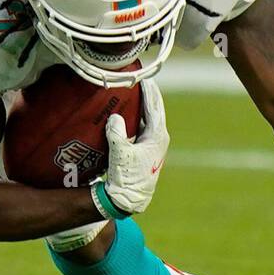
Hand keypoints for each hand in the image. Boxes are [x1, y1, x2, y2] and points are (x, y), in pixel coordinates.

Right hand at [93, 79, 168, 217]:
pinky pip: (142, 125)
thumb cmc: (128, 177)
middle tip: (139, 78)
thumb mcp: (120, 153)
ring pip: (149, 117)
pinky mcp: (145, 148)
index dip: (148, 90)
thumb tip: (115, 117)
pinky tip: (128, 110)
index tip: (142, 76)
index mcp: (157, 136)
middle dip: (148, 94)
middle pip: (154, 109)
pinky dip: (137, 115)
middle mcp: (158, 137)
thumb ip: (116, 133)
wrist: (130, 198)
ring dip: (142, 103)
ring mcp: (153, 143)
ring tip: (134, 89)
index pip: (154, 106)